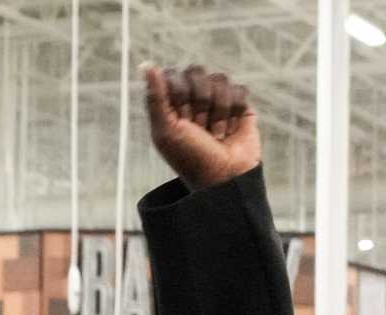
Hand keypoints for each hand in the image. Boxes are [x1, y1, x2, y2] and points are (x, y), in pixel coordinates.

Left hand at [144, 64, 260, 192]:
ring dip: (218, 113)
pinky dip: (234, 114)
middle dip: (199, 104)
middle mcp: (193, 96)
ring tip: (216, 135)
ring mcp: (217, 99)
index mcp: (171, 101)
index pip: (174, 74)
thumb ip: (155, 97)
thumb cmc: (191, 158)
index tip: (181, 120)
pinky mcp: (239, 105)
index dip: (179, 95)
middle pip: (197, 72)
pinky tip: (230, 131)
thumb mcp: (165, 131)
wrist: (224, 177)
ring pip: (220, 80)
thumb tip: (146, 64)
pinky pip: (239, 90)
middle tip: (199, 129)